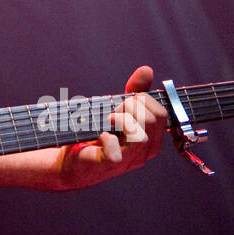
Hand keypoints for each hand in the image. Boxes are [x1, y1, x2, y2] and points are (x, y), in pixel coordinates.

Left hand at [55, 66, 165, 190]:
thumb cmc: (97, 133)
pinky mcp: (111, 164)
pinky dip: (107, 137)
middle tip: (114, 110)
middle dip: (132, 106)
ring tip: (108, 120)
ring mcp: (130, 159)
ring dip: (122, 119)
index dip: (142, 100)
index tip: (124, 102)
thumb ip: (135, 91)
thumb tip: (147, 70)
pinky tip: (100, 135)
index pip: (162, 113)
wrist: (72, 159)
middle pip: (154, 119)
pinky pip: (116, 150)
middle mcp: (146, 150)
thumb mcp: (118, 108)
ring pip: (141, 135)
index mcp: (152, 138)